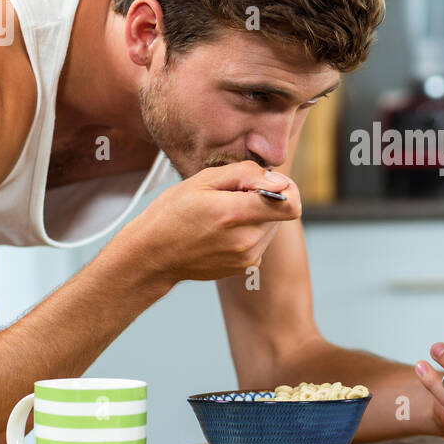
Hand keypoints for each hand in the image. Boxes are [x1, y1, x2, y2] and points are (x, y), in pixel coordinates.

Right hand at [120, 160, 300, 284]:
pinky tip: (222, 231)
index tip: (266, 181)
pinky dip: (248, 231)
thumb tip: (279, 181)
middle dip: (266, 199)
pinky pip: (260, 241)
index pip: (292, 203)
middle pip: (282, 212)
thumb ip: (246, 175)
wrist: (152, 255)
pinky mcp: (245, 268)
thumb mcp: (203, 180)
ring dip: (257, 216)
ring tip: (224, 214)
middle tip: (232, 196)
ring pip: (272, 227)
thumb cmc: (172, 213)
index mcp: (236, 214)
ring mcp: (247, 258)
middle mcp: (247, 241)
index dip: (286, 187)